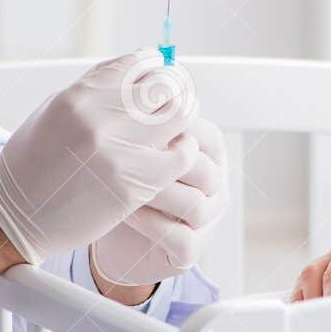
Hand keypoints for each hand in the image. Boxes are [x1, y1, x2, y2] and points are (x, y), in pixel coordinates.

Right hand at [0, 48, 200, 264]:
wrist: (15, 216)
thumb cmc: (33, 162)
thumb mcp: (55, 110)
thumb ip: (96, 88)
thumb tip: (138, 67)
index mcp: (79, 96)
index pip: (138, 64)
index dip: (155, 66)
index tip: (160, 73)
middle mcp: (99, 119)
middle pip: (165, 85)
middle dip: (174, 89)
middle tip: (175, 99)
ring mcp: (118, 153)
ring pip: (180, 115)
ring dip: (184, 115)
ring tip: (179, 124)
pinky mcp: (132, 186)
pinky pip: (181, 156)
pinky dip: (186, 150)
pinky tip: (177, 152)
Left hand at [91, 117, 228, 285]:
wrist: (114, 230)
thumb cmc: (124, 178)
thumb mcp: (133, 143)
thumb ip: (141, 118)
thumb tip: (136, 81)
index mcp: (208, 151)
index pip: (205, 136)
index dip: (172, 133)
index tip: (136, 131)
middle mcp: (216, 184)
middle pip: (205, 171)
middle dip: (163, 165)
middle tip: (126, 160)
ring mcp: (209, 219)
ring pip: (196, 205)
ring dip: (156, 195)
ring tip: (122, 187)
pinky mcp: (192, 250)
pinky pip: (182, 237)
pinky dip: (152, 225)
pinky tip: (127, 213)